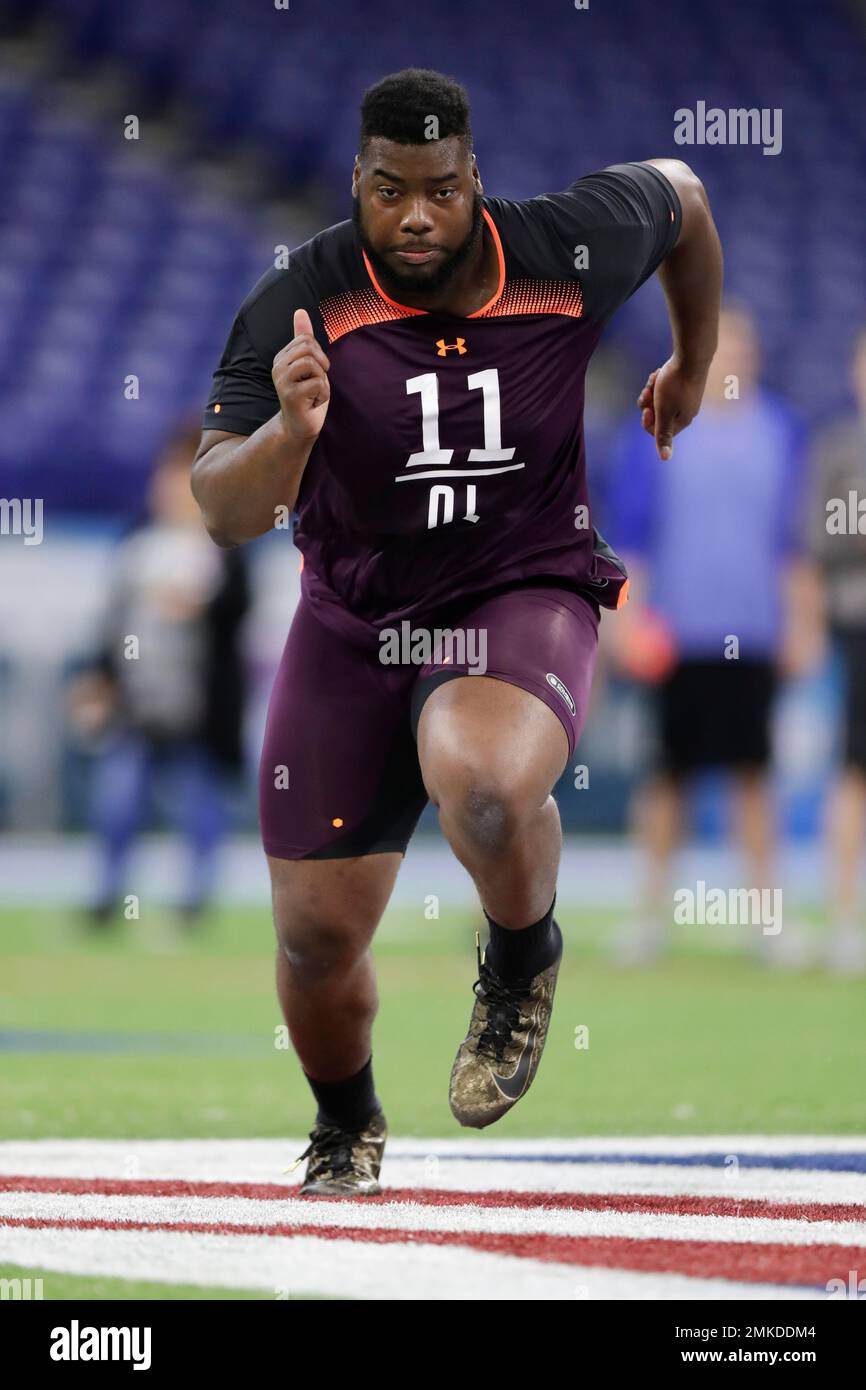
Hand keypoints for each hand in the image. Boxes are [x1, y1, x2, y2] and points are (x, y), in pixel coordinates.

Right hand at [272, 308, 330, 443]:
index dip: (319, 356)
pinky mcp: (290, 395)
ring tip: (314, 392)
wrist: (301, 426)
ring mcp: (282, 381)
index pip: (307, 340)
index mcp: (282, 357)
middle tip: (316, 382)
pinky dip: (323, 394)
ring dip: (322, 380)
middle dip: (321, 365)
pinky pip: (318, 383)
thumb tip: (300, 310)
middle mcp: (278, 367)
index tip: (314, 373)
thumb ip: (304, 338)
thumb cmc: (308, 395)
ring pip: (312, 363)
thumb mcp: (309, 363)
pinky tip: (313, 403)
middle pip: (308, 347)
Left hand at [636, 356, 708, 459]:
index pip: (657, 431)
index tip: (647, 408)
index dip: (647, 420)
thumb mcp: (664, 411)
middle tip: (649, 390)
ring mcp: (687, 396)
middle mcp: (687, 411)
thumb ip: (663, 434)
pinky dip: (659, 381)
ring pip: (659, 399)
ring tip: (656, 378)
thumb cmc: (676, 383)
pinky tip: (660, 372)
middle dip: (649, 402)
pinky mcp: (685, 382)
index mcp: (683, 421)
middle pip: (657, 414)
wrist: (692, 354)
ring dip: (652, 389)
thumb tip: (665, 459)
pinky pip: (665, 387)